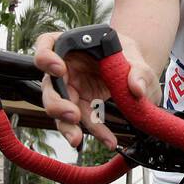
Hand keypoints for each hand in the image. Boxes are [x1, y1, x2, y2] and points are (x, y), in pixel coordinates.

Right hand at [32, 30, 158, 149]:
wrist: (134, 71)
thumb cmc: (128, 55)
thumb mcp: (135, 57)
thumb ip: (138, 70)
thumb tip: (137, 88)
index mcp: (72, 45)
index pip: (47, 43)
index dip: (46, 56)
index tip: (59, 68)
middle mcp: (66, 67)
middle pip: (50, 85)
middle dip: (56, 103)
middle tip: (73, 115)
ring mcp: (71, 88)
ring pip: (60, 109)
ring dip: (67, 126)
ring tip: (76, 139)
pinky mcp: (81, 105)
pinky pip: (83, 121)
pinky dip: (95, 131)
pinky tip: (107, 140)